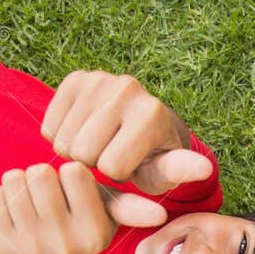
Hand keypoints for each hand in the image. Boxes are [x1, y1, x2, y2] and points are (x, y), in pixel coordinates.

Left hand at [0, 161, 165, 253]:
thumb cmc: (79, 225)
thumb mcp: (107, 214)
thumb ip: (131, 208)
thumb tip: (161, 216)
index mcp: (95, 235)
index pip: (73, 171)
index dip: (71, 175)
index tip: (75, 194)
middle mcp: (65, 246)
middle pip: (40, 173)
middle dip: (43, 177)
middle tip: (49, 198)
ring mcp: (31, 249)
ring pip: (14, 180)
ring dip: (21, 185)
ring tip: (33, 206)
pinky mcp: (2, 248)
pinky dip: (1, 199)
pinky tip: (15, 216)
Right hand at [41, 70, 211, 194]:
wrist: (140, 123)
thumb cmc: (152, 157)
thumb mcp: (163, 173)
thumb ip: (176, 173)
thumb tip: (205, 168)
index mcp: (151, 113)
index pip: (111, 166)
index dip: (118, 175)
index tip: (131, 165)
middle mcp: (127, 88)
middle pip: (83, 153)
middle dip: (95, 164)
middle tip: (112, 154)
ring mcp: (99, 79)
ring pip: (63, 142)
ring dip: (77, 152)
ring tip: (100, 144)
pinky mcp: (76, 78)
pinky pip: (50, 127)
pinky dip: (61, 137)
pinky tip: (83, 132)